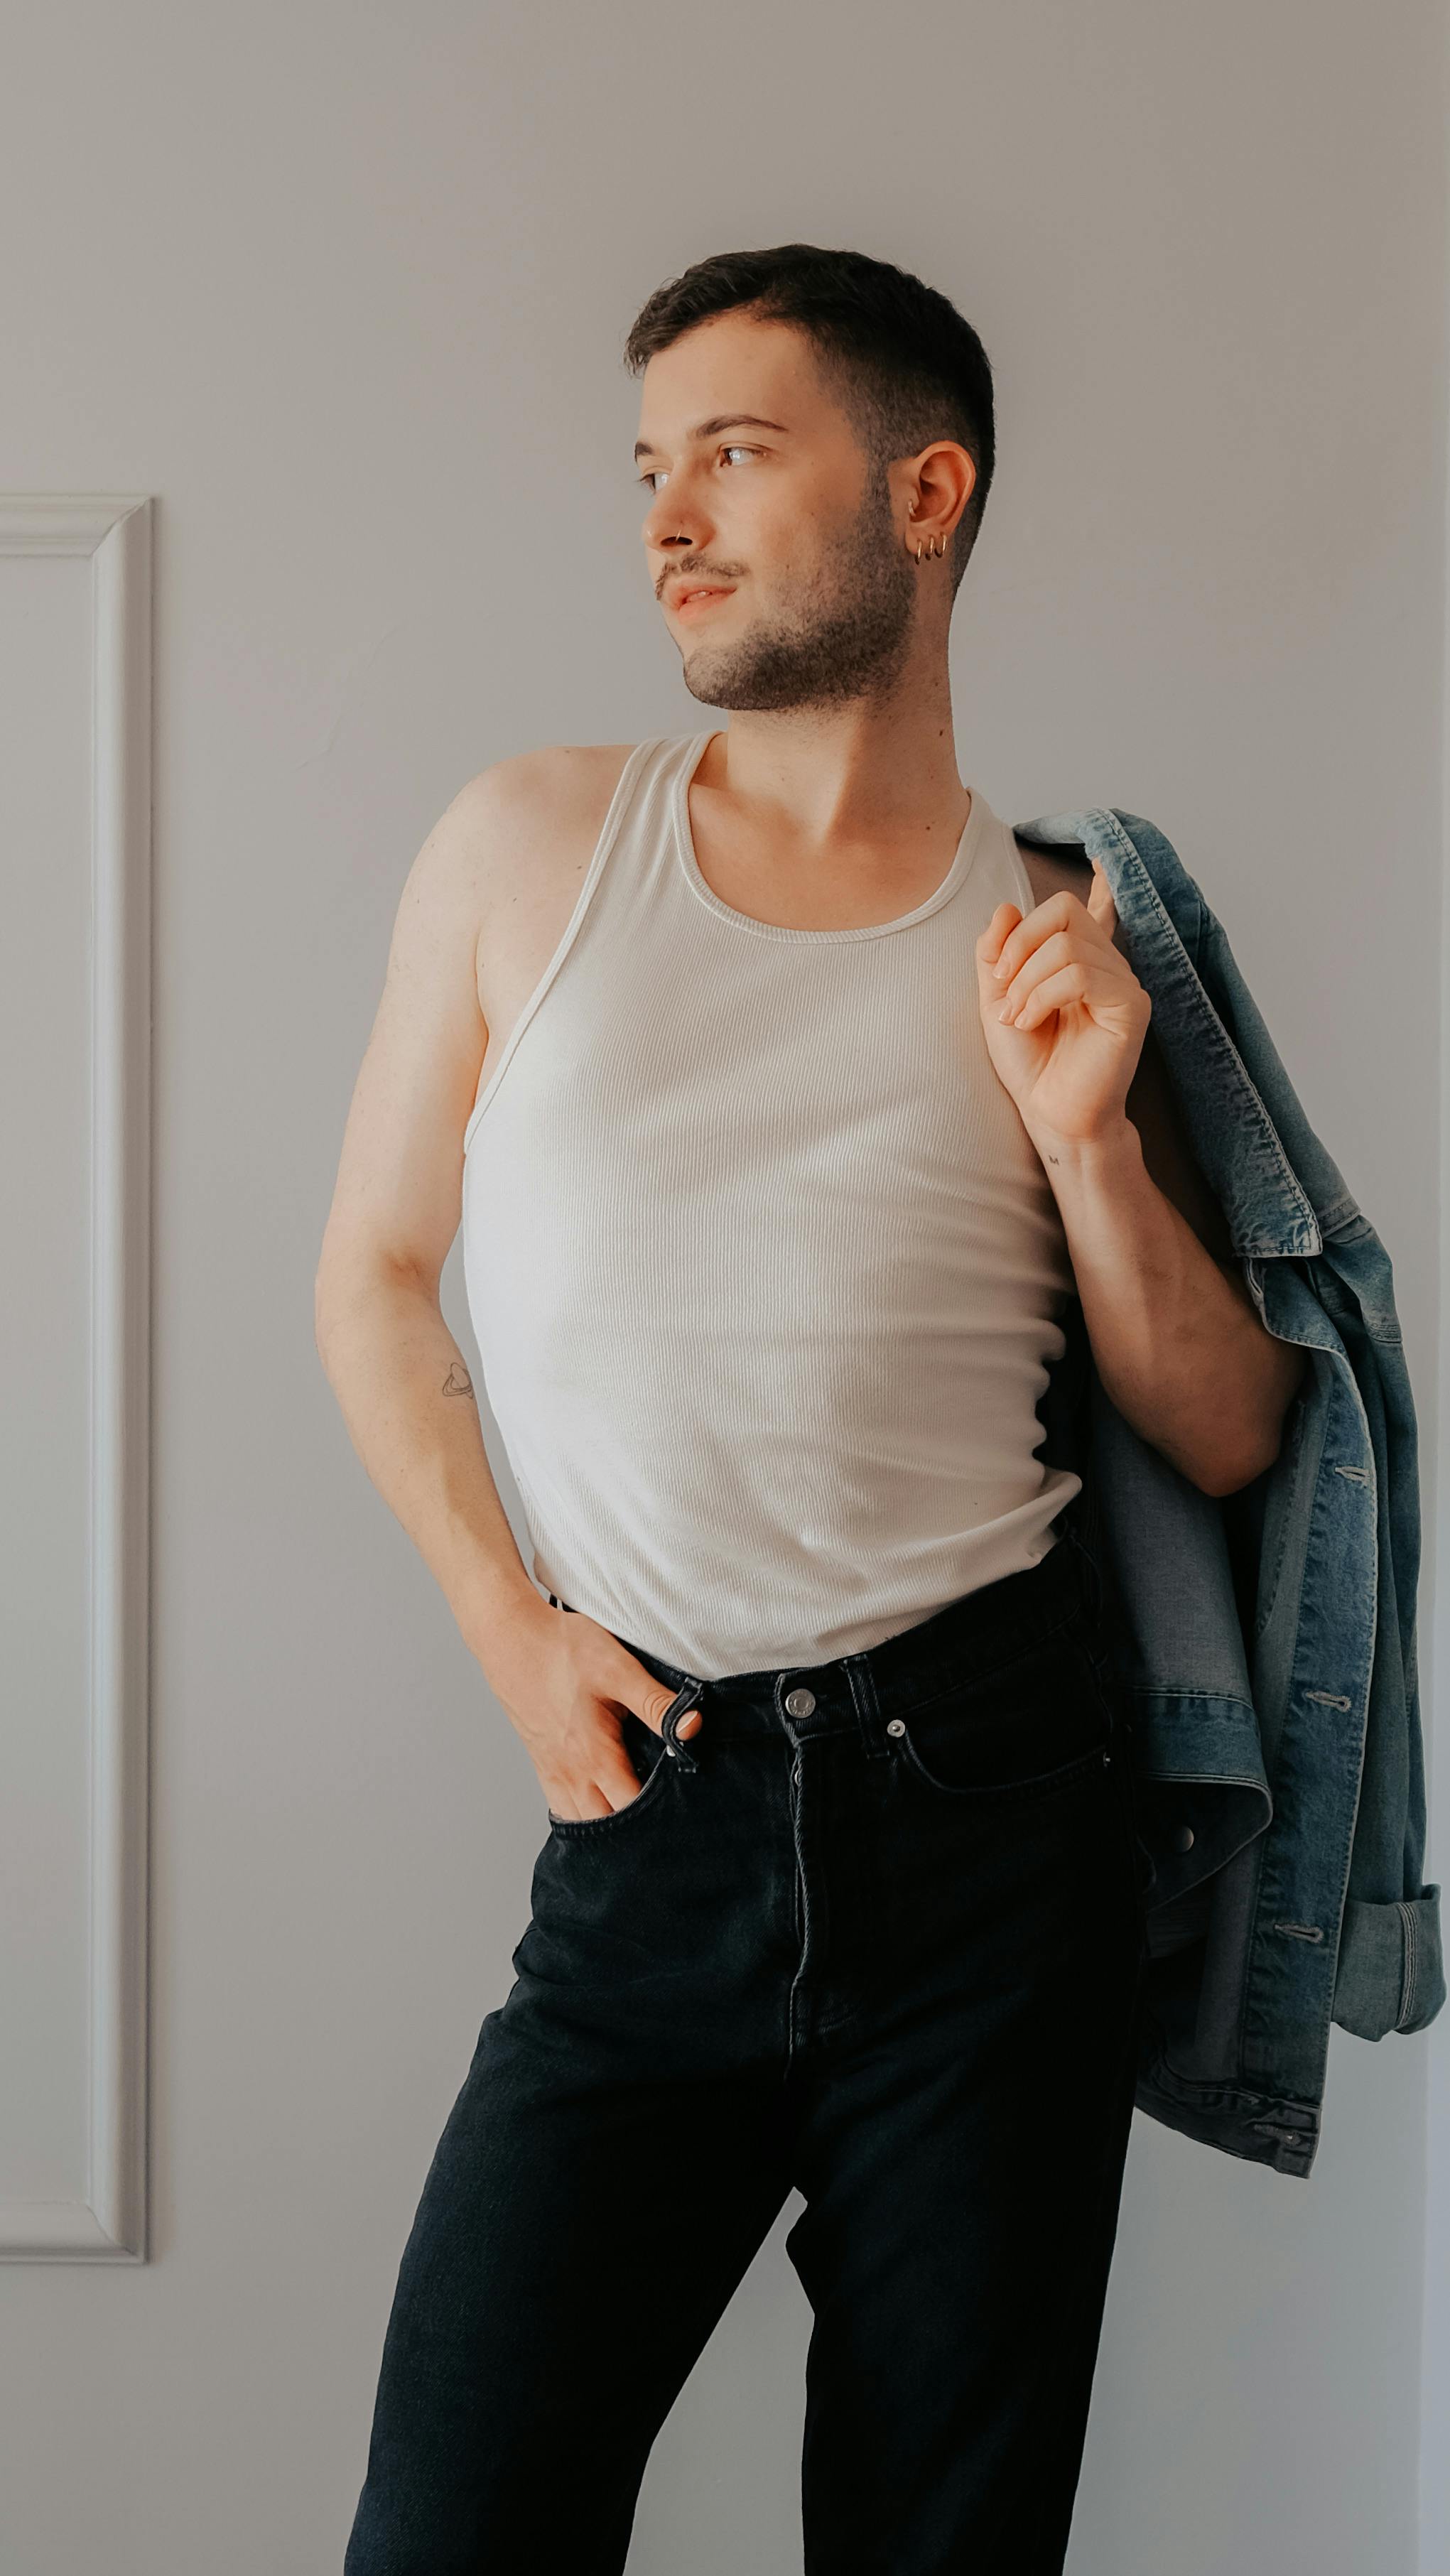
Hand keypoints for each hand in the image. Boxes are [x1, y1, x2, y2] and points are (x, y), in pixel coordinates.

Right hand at [481, 1599, 702, 1821]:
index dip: (661, 1815)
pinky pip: (563, 1808)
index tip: (684, 1809)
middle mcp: (572, 1773)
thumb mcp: (618, 1669)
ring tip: (640, 1816)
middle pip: (608, 1825)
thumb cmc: (564, 1650)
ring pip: (584, 1821)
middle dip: (638, 1828)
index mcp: (595, 1755)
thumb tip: (693, 1727)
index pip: (633, 1807)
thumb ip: (656, 1702)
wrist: (510, 1638)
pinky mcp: (542, 1764)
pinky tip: (602, 1807)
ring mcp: (553, 1772)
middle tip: (669, 1816)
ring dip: (610, 1824)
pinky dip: (584, 1816)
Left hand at [974, 862, 1150, 1146]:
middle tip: (1003, 988)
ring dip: (1027, 982)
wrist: (1048, 1113)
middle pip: (1063, 911)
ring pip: (1068, 945)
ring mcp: (1123, 981)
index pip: (1083, 904)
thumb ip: (995, 953)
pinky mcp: (1130, 1005)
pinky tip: (1032, 1022)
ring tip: (1017, 1017)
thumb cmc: (1029, 1062)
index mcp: (1080, 957)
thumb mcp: (995, 999)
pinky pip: (1080, 974)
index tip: (1041, 920)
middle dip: (1019, 945)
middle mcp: (1106, 962)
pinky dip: (1043, 995)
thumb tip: (1005, 906)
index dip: (1066, 898)